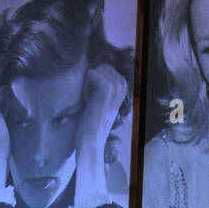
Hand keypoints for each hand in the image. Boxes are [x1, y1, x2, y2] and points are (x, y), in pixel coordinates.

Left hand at [72, 64, 127, 207]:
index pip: (103, 66)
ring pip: (96, 70)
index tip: (95, 100)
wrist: (90, 141)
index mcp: (123, 86)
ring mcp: (117, 87)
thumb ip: (100, 82)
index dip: (94, 81)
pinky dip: (85, 87)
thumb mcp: (98, 98)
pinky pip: (92, 74)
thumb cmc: (91, 121)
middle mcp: (123, 85)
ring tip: (91, 102)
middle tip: (92, 102)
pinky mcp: (107, 90)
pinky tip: (89, 102)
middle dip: (91, 81)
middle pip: (100, 66)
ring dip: (88, 85)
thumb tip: (94, 66)